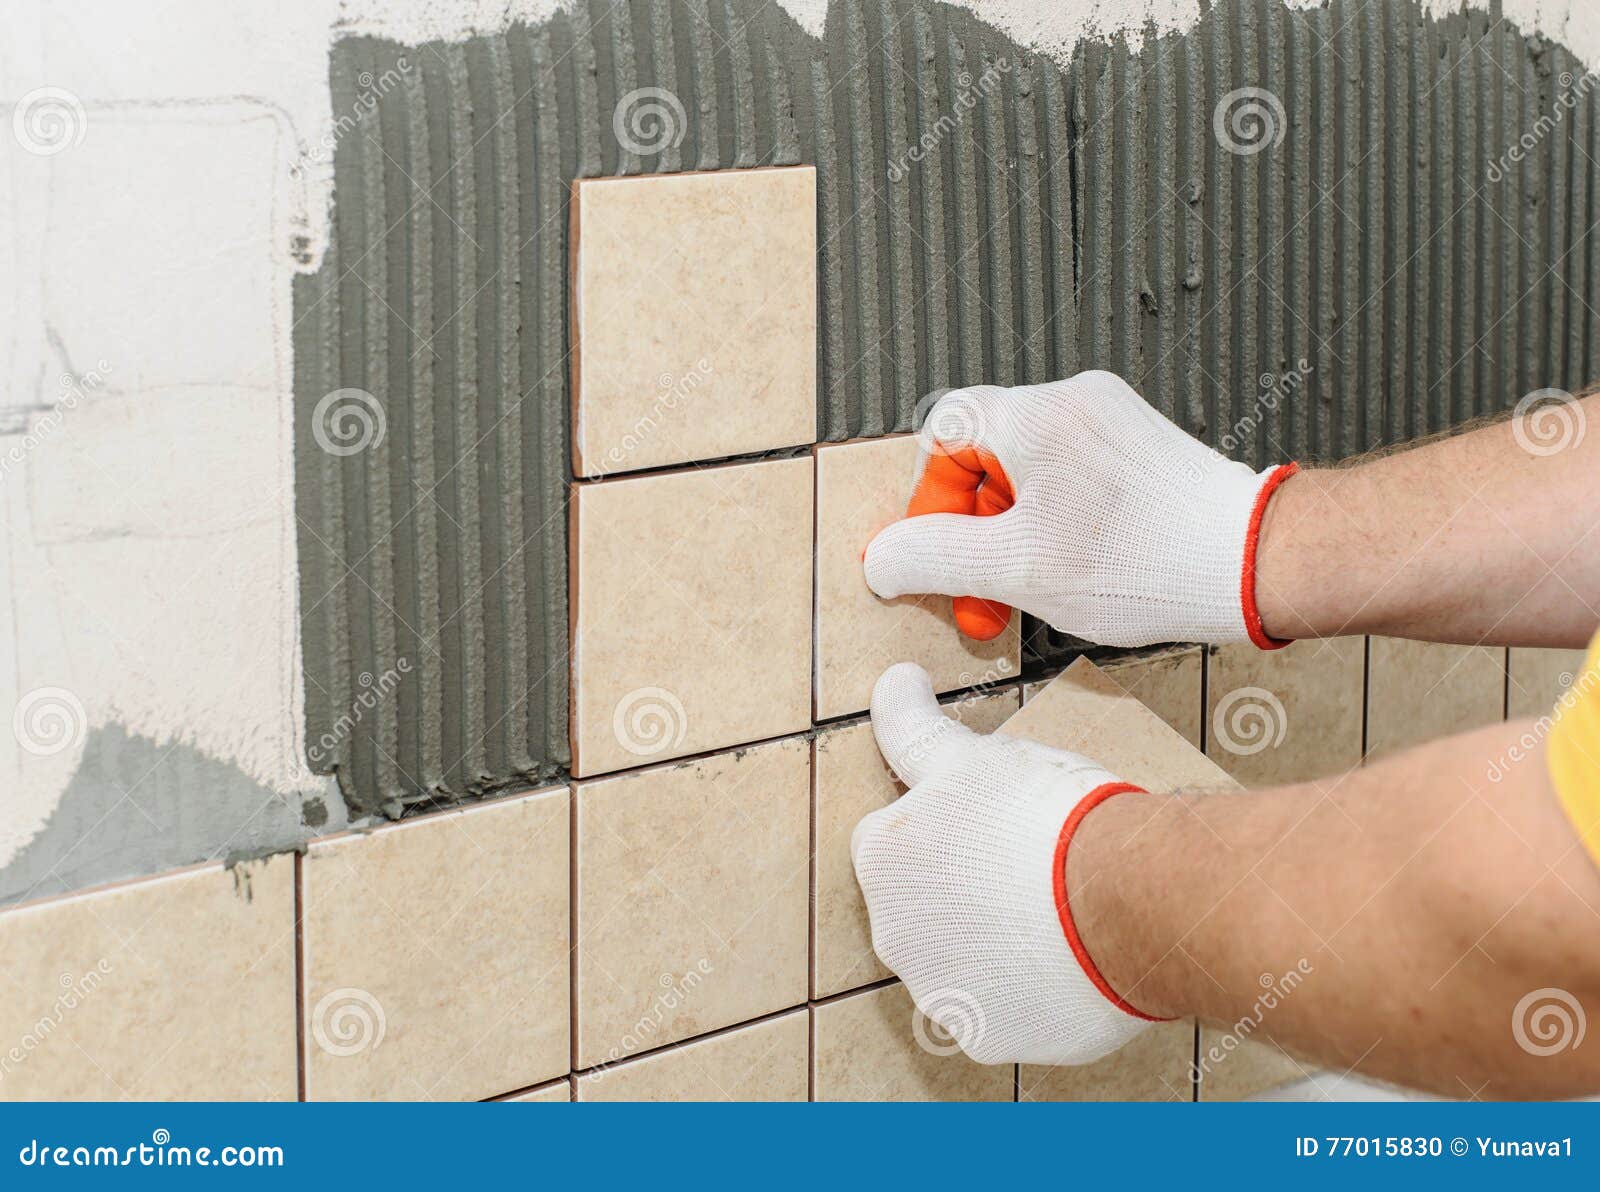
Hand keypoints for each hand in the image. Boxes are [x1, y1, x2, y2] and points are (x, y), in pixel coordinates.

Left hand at [850, 662, 1163, 1065]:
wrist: (1127, 897)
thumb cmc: (1050, 817)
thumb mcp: (972, 755)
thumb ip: (916, 727)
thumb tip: (893, 682)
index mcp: (882, 858)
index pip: (898, 838)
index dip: (952, 825)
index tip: (994, 824)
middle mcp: (894, 932)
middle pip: (926, 901)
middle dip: (967, 885)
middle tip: (1030, 864)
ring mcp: (940, 991)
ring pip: (962, 957)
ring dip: (994, 939)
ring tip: (1054, 913)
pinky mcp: (988, 1036)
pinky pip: (1001, 1007)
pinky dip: (1026, 989)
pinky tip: (1066, 960)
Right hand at [863, 370, 1297, 647]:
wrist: (1254, 562)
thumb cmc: (1152, 562)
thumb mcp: (1016, 570)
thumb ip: (934, 558)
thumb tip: (882, 556)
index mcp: (1038, 415)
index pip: (942, 433)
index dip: (927, 500)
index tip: (938, 556)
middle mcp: (1075, 402)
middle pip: (983, 455)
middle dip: (972, 530)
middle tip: (980, 591)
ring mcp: (1111, 421)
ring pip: (1024, 471)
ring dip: (1011, 534)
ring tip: (1028, 589)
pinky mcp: (1139, 448)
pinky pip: (1068, 478)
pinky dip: (1052, 524)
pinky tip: (1071, 572)